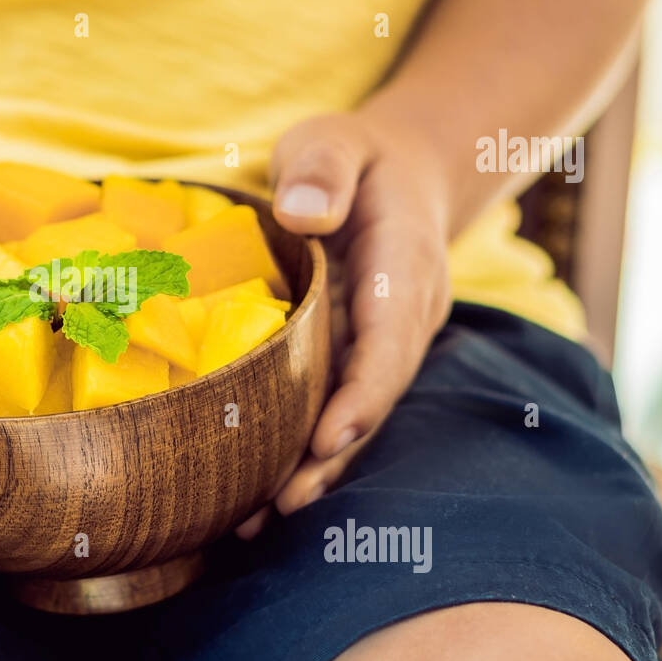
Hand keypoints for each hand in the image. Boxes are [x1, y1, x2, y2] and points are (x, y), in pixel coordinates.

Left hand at [236, 111, 453, 537]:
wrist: (396, 174)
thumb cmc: (353, 157)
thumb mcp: (336, 140)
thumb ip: (323, 167)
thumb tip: (303, 212)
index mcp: (405, 263)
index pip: (391, 338)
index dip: (364, 393)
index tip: (328, 438)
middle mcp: (405, 315)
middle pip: (376, 395)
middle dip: (332, 455)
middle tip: (279, 505)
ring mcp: (386, 341)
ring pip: (358, 413)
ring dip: (315, 468)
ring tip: (256, 520)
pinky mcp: (360, 355)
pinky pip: (338, 405)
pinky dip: (305, 449)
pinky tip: (258, 491)